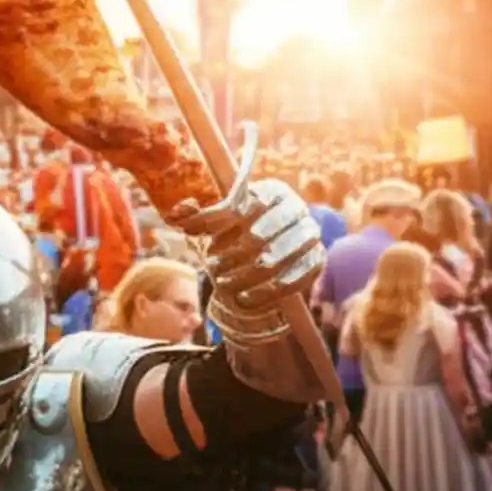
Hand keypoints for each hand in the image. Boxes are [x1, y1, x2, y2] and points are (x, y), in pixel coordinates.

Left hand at [172, 177, 322, 312]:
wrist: (271, 249)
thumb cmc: (239, 230)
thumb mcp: (217, 220)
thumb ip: (196, 215)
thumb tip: (175, 213)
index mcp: (272, 190)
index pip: (239, 207)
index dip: (210, 221)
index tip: (188, 233)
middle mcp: (296, 209)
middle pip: (257, 237)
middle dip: (229, 255)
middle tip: (210, 266)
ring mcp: (310, 235)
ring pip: (273, 262)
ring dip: (243, 277)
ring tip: (223, 284)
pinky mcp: (316, 261)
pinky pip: (292, 281)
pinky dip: (265, 294)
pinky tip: (245, 299)